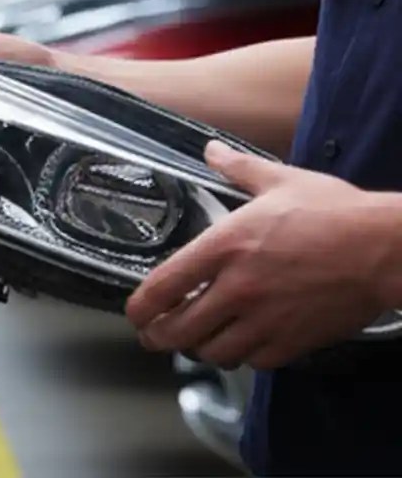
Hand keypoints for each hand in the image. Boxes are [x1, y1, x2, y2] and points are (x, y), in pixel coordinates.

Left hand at [126, 141, 401, 369]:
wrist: (387, 248)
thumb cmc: (337, 213)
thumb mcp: (281, 181)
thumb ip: (238, 168)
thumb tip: (212, 150)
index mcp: (226, 247)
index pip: (163, 287)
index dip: (139, 307)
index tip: (135, 312)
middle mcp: (238, 287)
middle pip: (178, 330)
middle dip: (159, 336)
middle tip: (156, 335)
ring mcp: (265, 318)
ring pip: (212, 352)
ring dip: (200, 347)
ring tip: (198, 338)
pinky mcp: (294, 341)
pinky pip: (254, 361)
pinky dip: (243, 356)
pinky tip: (242, 342)